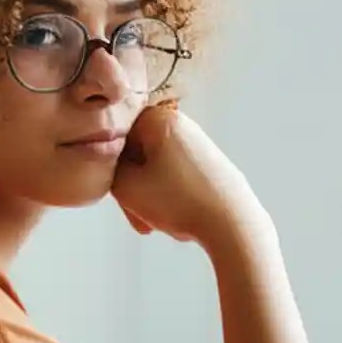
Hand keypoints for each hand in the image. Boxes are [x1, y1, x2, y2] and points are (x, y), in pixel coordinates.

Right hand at [112, 103, 265, 244]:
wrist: (233, 223)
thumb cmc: (182, 202)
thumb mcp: (127, 187)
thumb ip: (108, 170)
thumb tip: (110, 165)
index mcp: (159, 119)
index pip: (115, 137)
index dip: (111, 170)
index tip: (118, 194)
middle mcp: (180, 124)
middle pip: (136, 155)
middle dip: (133, 189)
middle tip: (139, 217)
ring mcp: (196, 143)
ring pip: (154, 170)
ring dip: (149, 197)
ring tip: (157, 221)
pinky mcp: (208, 163)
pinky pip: (174, 177)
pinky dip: (168, 197)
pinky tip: (175, 216)